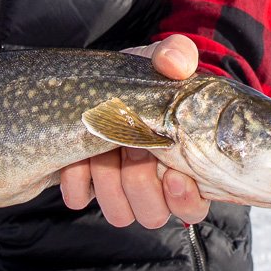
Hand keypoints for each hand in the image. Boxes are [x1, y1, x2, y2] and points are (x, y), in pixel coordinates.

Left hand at [59, 35, 211, 227]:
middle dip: (139, 178)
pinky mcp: (85, 187)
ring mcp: (118, 190)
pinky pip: (80, 199)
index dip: (185, 198)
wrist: (101, 82)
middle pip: (153, 214)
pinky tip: (79, 155)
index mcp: (183, 169)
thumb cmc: (142, 79)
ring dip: (109, 181)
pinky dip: (76, 178)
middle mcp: (153, 188)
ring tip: (104, 147)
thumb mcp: (160, 61)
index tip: (172, 172)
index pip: (194, 208)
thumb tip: (175, 63)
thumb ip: (177, 55)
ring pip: (119, 214)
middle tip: (133, 143)